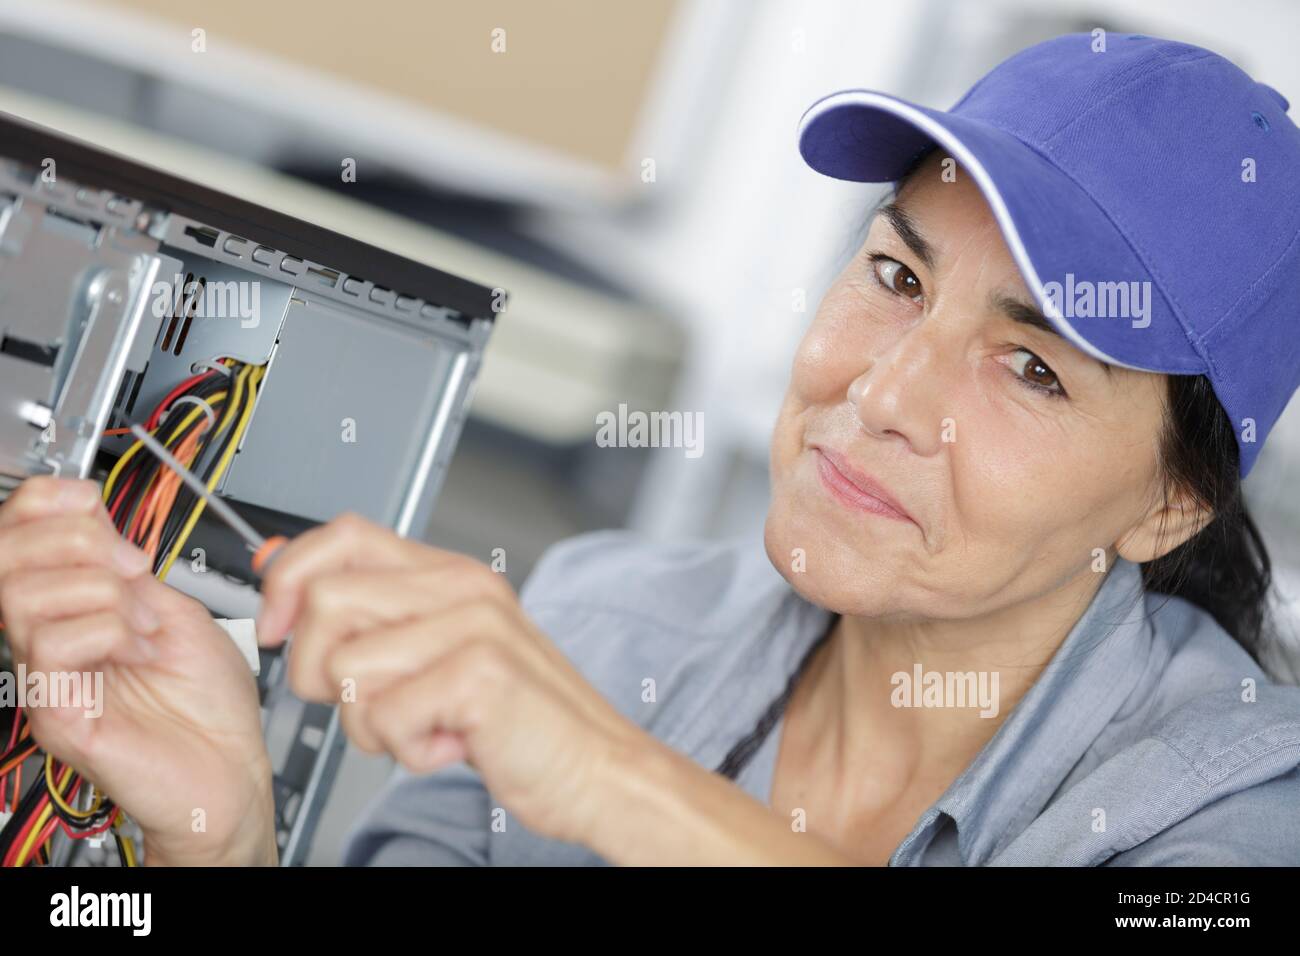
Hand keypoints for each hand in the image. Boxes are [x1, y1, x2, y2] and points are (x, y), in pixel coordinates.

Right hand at [0, 477, 275, 864]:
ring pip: (24, 594)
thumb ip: (130, 572)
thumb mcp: (178, 611)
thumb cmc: (211, 705)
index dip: (46, 503)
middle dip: (79, 541)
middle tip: (134, 570)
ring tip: (144, 624)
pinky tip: (138, 650)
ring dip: (102, 592)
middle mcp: (51, 639)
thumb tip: (96, 521)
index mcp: (76, 609)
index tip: (92, 505)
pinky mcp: (55, 711)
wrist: (232, 769)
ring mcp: (48, 676)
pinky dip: (108, 630)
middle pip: (8, 555)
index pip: (18, 537)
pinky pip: (52, 644)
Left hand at [256, 514, 656, 847]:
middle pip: (325, 601)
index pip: (344, 535)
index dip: (289, 577)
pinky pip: (384, 715)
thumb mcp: (451, 652)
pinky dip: (407, 751)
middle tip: (372, 703)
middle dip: (318, 673)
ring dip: (369, 723)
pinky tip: (451, 743)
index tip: (275, 626)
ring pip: (346, 666)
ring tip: (424, 725)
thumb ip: (386, 619)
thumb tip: (293, 595)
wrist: (600, 770)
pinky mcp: (480, 674)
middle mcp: (464, 588)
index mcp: (453, 575)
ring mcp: (475, 626)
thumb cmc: (522, 721)